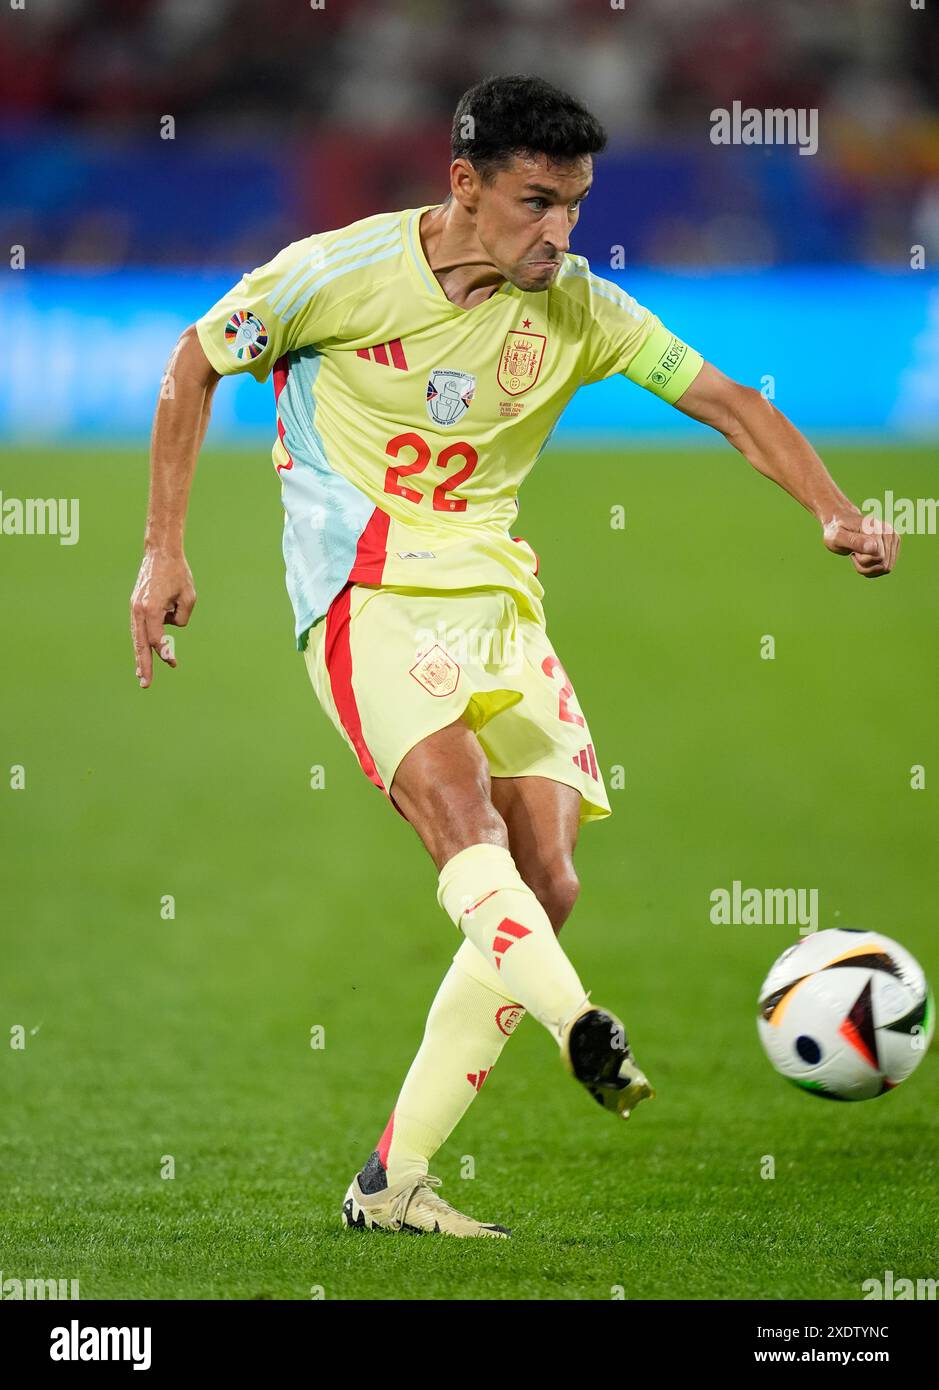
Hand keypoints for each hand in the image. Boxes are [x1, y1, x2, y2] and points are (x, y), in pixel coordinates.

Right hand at [130, 550, 195, 687]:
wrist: (160, 553)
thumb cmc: (178, 574)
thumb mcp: (188, 597)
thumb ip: (181, 618)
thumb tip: (171, 629)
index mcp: (151, 609)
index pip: (158, 639)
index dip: (166, 653)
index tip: (173, 662)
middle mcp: (139, 610)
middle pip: (141, 644)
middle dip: (144, 665)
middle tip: (146, 684)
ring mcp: (134, 607)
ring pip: (137, 638)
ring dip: (140, 657)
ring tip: (141, 675)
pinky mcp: (136, 605)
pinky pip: (139, 629)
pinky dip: (140, 642)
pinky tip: (143, 654)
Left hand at [821, 510, 898, 578]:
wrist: (840, 521)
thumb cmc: (836, 530)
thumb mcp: (837, 537)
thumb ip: (855, 542)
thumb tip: (874, 547)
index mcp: (875, 528)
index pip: (878, 557)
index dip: (862, 560)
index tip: (852, 551)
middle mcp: (888, 531)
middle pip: (883, 565)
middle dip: (865, 566)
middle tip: (855, 553)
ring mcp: (893, 537)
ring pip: (886, 567)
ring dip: (869, 567)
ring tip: (859, 554)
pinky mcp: (895, 543)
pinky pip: (887, 567)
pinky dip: (873, 567)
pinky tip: (865, 558)